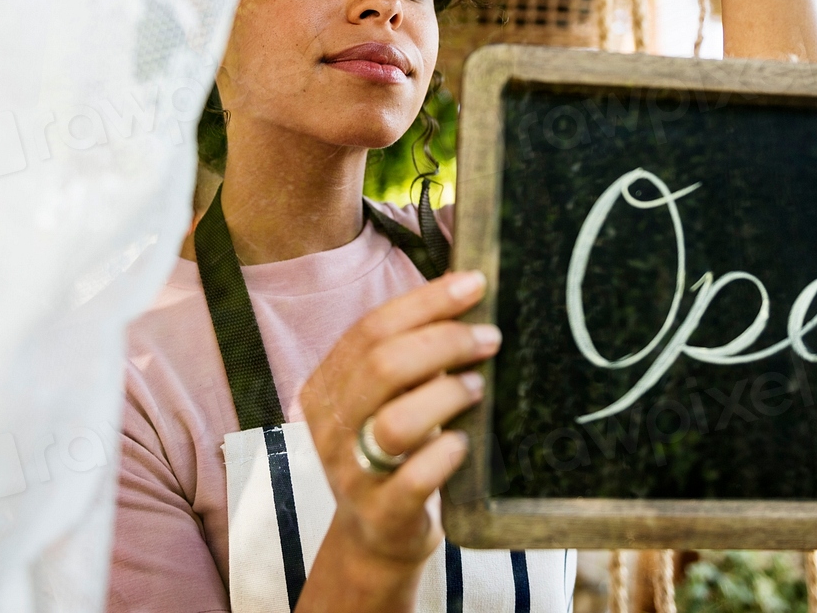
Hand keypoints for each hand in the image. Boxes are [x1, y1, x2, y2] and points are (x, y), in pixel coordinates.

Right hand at [298, 271, 496, 606]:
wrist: (377, 533)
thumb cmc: (396, 447)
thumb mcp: (390, 395)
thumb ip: (412, 350)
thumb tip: (466, 288)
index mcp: (326, 386)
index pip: (371, 329)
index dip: (426, 302)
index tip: (475, 284)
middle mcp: (329, 428)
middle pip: (382, 366)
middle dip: (445, 342)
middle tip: (490, 337)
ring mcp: (351, 474)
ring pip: (395, 422)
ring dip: (446, 394)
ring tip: (478, 387)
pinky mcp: (380, 515)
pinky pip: (413, 479)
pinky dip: (445, 454)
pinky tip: (464, 441)